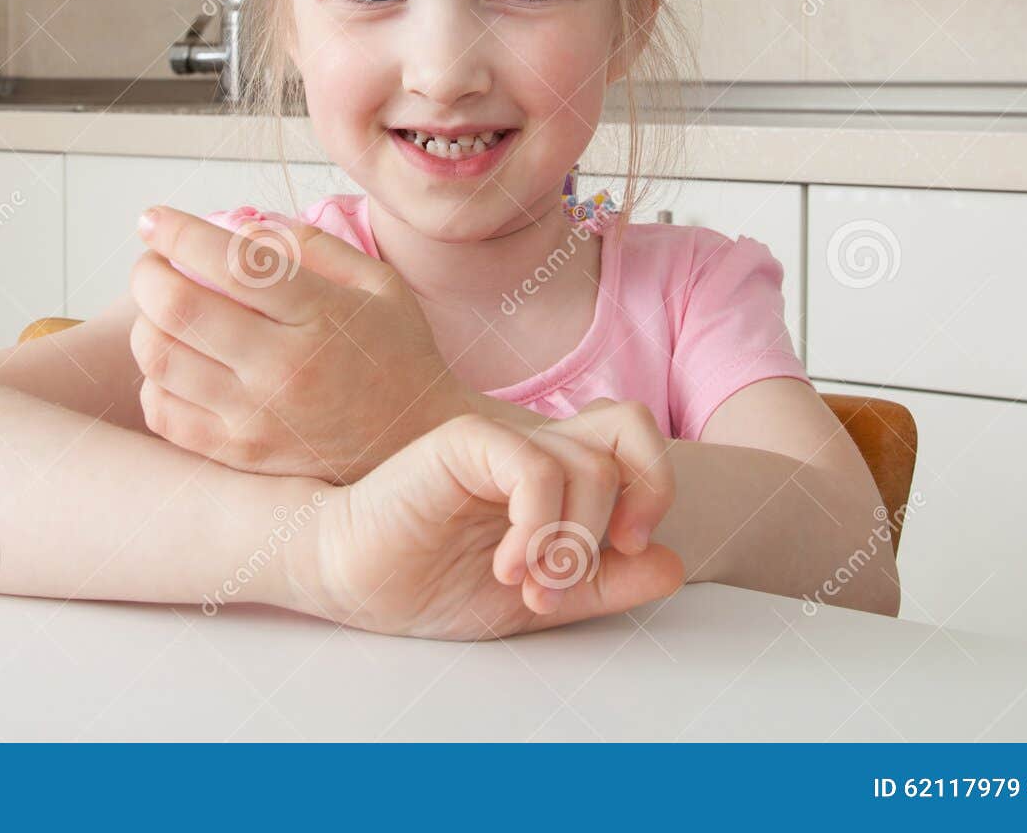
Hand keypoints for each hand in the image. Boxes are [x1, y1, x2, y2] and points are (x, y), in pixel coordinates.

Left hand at [129, 205, 473, 481]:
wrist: (422, 445)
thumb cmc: (398, 356)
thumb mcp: (379, 284)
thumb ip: (314, 246)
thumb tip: (243, 230)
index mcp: (319, 315)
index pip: (228, 261)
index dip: (176, 231)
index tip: (154, 218)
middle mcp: (283, 368)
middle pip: (177, 308)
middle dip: (147, 274)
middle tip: (151, 263)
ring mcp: (257, 418)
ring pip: (160, 360)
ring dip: (145, 324)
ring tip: (161, 311)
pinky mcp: (241, 456)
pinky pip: (164, 413)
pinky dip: (154, 381)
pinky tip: (176, 363)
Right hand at [287, 413, 685, 639]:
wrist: (353, 579)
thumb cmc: (432, 583)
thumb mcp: (539, 599)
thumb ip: (604, 584)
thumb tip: (674, 564)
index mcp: (558, 475)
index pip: (635, 446)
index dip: (656, 490)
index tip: (629, 551)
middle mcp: (537, 449)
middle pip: (631, 427)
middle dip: (645, 492)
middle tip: (609, 553)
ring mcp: (501, 441)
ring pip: (589, 464)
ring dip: (574, 543)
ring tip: (531, 586)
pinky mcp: (464, 443)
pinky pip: (536, 468)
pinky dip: (538, 526)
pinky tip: (506, 565)